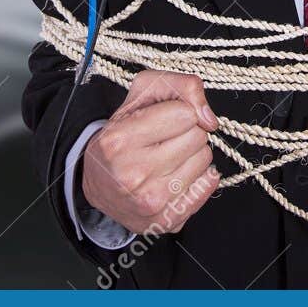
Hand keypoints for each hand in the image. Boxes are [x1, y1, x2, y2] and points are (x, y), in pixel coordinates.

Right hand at [81, 70, 221, 234]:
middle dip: (186, 133)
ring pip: (205, 160)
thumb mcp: (141, 95)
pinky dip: (199, 177)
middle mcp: (133, 174)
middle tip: (164, 140)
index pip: (185, 114)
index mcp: (120, 140)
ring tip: (167, 158)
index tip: (163, 120)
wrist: (99, 184)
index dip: (179, 112)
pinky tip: (177, 175)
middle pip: (198, 137)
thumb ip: (180, 86)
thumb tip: (208, 118)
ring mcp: (151, 201)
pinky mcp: (167, 220)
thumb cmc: (121, 136)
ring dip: (191, 155)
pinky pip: (209, 185)